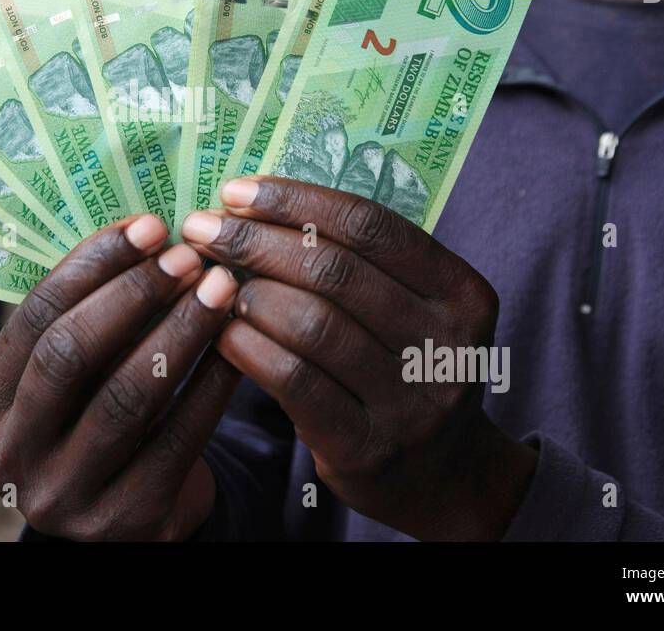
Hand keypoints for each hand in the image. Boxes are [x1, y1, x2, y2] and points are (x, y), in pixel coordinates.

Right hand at [0, 213, 241, 540]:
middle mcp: (14, 455)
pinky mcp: (125, 520)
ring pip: (125, 397)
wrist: (134, 517)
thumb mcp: (76, 379)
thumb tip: (148, 232)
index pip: (35, 317)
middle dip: (134, 294)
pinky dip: (211, 384)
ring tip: (220, 289)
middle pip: (69, 354)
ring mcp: (65, 495)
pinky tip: (236, 345)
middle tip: (187, 255)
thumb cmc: (105, 420)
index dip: (92, 265)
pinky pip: (177, 438)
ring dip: (179, 332)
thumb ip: (89, 320)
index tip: (148, 226)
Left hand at [180, 177, 537, 540]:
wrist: (441, 474)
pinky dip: (249, 348)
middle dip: (256, 241)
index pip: (370, 226)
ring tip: (213, 282)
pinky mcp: (368, 448)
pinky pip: (295, 382)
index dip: (296, 201)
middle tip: (202, 229)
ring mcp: (410, 402)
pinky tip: (221, 332)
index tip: (235, 190)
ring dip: (248, 294)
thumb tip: (253, 202)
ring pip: (312, 324)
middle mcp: (445, 344)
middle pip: (336, 271)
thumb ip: (357, 260)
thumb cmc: (403, 366)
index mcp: (461, 292)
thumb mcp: (410, 309)